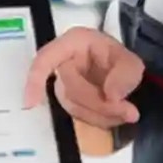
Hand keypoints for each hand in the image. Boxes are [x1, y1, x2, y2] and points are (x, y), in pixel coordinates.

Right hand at [24, 26, 144, 129]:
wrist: (124, 76)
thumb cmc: (121, 61)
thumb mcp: (131, 63)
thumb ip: (125, 75)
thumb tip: (111, 96)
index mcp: (73, 43)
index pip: (45, 59)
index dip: (35, 80)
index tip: (31, 104)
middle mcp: (63, 62)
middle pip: (68, 89)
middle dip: (98, 103)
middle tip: (129, 112)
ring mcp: (64, 83)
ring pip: (73, 106)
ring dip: (100, 114)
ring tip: (127, 113)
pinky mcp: (69, 100)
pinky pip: (78, 114)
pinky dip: (98, 119)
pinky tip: (115, 116)